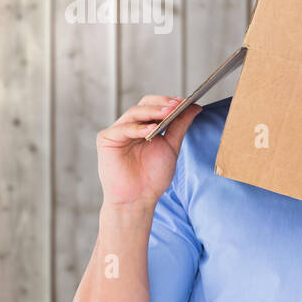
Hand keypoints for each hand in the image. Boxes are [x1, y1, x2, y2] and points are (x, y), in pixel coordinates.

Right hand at [96, 95, 201, 210]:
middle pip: (144, 105)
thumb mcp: (171, 146)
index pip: (154, 106)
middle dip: (162, 104)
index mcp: (144, 126)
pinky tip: (151, 129)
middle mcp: (130, 126)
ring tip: (168, 112)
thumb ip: (180, 126)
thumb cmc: (152, 177)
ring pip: (134, 113)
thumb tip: (194, 106)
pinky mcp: (106, 139)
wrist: (137, 199)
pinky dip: (137, 128)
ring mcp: (117, 131)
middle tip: (177, 105)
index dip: (169, 102)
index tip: (186, 101)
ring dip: (152, 112)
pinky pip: (122, 129)